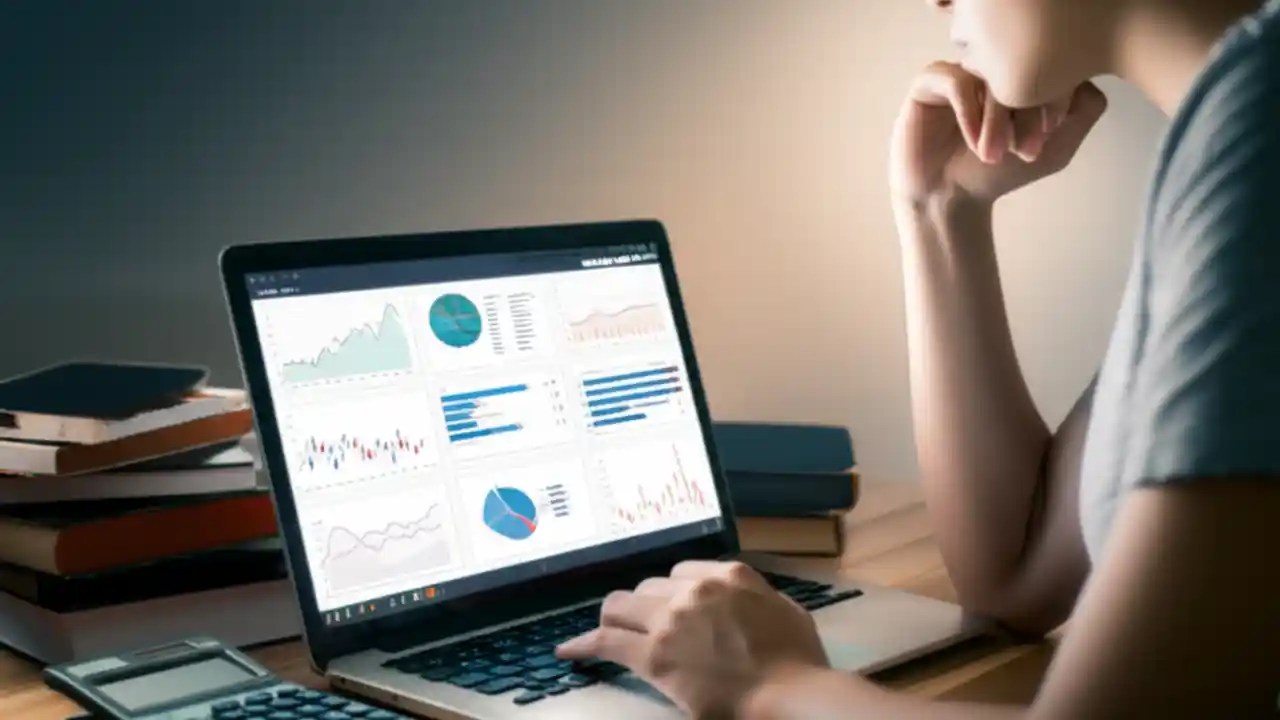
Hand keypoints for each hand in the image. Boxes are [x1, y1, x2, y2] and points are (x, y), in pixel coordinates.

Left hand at [556, 560, 828, 717]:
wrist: (790, 695)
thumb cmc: (798, 662)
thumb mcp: (785, 611)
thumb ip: (755, 595)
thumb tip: (740, 597)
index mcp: (729, 574)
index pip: (680, 572)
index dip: (672, 593)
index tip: (668, 609)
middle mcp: (695, 589)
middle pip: (648, 586)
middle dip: (644, 606)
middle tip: (644, 627)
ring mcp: (671, 619)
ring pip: (620, 605)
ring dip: (616, 619)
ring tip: (609, 633)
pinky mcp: (653, 653)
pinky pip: (606, 641)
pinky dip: (583, 645)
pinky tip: (568, 651)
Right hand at [889, 61, 1107, 205]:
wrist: (950, 198)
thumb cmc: (998, 173)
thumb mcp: (1056, 147)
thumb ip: (1084, 110)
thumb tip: (1084, 77)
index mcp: (1023, 75)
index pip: (1050, 64)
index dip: (1056, 99)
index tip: (1045, 139)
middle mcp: (992, 69)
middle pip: (1021, 66)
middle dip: (1029, 111)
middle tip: (1024, 152)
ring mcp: (962, 71)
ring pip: (989, 74)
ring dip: (998, 117)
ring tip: (994, 153)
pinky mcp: (929, 83)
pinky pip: (955, 80)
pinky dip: (969, 112)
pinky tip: (973, 142)